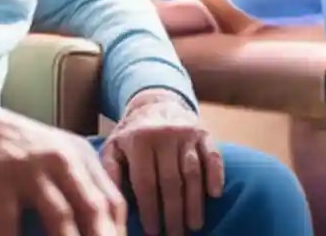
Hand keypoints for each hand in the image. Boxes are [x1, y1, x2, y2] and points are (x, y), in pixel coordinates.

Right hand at [0, 110, 126, 235]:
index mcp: (81, 155)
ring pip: (60, 216)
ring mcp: (32, 169)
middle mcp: (63, 160)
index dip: (118, 232)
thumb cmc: (18, 148)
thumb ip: (79, 182)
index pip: (113, 200)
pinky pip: (10, 221)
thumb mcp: (57, 156)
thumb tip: (99, 222)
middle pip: (93, 209)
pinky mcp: (0, 179)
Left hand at [100, 90, 223, 235]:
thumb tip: (109, 201)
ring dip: (194, 202)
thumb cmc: (132, 134)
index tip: (153, 231)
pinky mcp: (204, 132)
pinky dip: (216, 174)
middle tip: (176, 235)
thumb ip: (109, 171)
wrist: (156, 102)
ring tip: (194, 225)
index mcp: (139, 140)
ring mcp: (186, 133)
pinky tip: (215, 195)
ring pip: (192, 173)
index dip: (149, 210)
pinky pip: (213, 155)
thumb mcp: (113, 146)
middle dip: (173, 213)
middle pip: (170, 182)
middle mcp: (164, 135)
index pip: (145, 183)